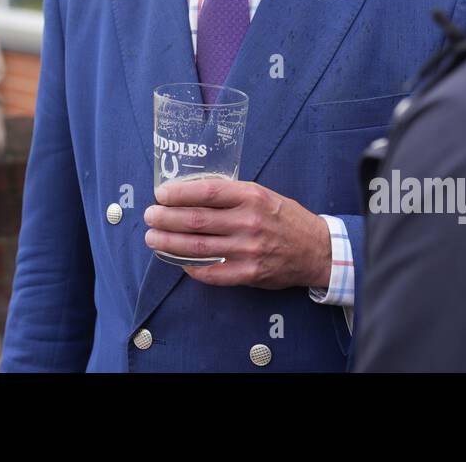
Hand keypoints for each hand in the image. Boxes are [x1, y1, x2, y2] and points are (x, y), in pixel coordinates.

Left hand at [144, 178, 332, 289]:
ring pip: (198, 247)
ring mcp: (248, 250)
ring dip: (169, 243)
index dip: (179, 193)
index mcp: (251, 196)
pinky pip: (212, 273)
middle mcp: (248, 222)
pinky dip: (192, 268)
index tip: (161, 194)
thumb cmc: (284, 217)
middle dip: (166, 218)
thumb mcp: (262, 194)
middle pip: (196, 220)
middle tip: (149, 216)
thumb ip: (231, 195)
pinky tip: (178, 262)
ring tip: (152, 238)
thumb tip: (190, 193)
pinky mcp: (250, 274)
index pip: (206, 192)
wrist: (316, 249)